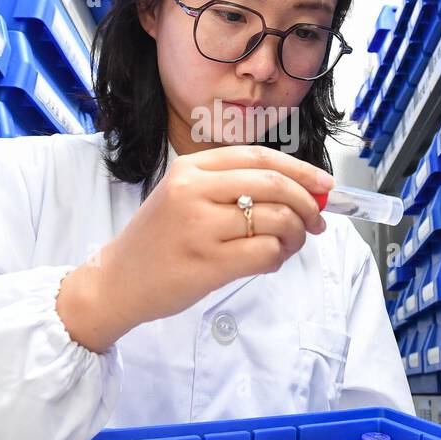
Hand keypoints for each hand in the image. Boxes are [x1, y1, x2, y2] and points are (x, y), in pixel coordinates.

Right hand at [58, 144, 334, 350]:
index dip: (300, 169)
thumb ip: (232, 188)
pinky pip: (265, 253)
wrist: (116, 282)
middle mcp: (194, 192)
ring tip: (287, 245)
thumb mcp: (182, 197)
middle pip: (273, 184)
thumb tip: (300, 190)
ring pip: (275, 219)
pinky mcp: (207, 263)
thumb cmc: (157, 241)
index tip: (324, 183)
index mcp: (190, 169)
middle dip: (307, 202)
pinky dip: (277, 258)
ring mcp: (200, 228)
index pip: (259, 157)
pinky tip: (267, 262)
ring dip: (294, 235)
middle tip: (317, 220)